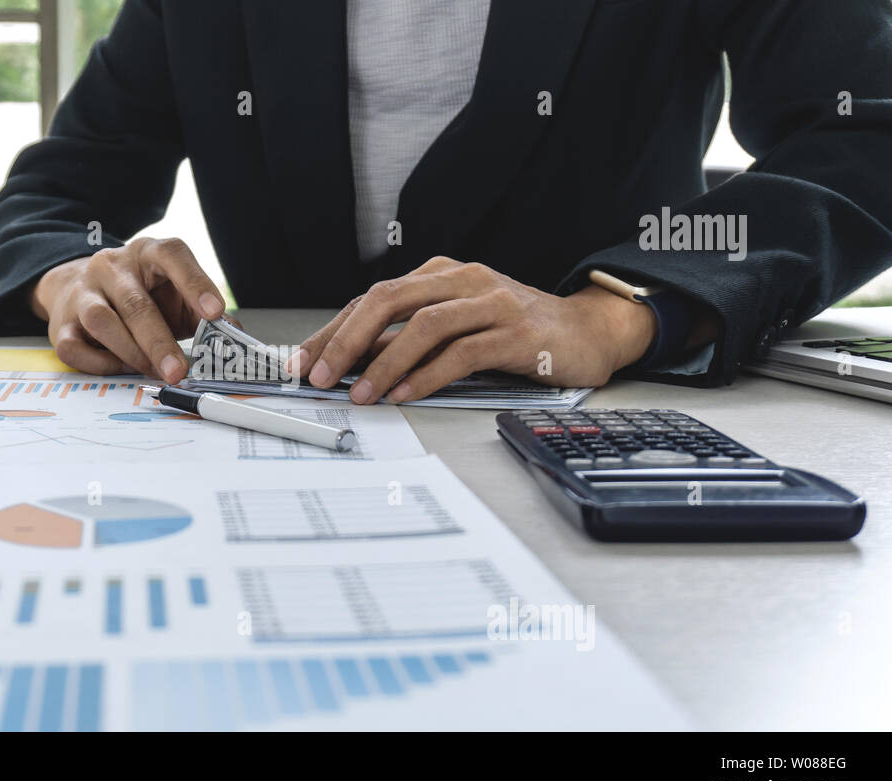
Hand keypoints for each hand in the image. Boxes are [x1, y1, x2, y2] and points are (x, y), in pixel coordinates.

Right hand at [31, 237, 224, 379]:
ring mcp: (83, 291)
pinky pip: (76, 348)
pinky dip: (101, 364)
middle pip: (135, 302)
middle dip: (160, 341)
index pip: (172, 255)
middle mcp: (112, 266)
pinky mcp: (61, 322)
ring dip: (131, 352)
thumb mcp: (175, 297)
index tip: (215, 312)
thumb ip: (202, 315)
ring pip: (102, 321)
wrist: (77, 288)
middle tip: (178, 370)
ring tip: (152, 370)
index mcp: (147, 254)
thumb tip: (233, 337)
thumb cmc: (139, 297)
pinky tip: (120, 366)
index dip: (195, 282)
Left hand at [286, 257, 657, 402]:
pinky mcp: (518, 332)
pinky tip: (406, 395)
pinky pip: (463, 352)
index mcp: (440, 274)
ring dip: (384, 363)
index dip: (334, 330)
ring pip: (424, 326)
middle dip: (347, 340)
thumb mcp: (456, 326)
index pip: (373, 298)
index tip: (303, 361)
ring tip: (360, 394)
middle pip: (389, 301)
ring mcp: (493, 302)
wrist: (588, 333)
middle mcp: (463, 280)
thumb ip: (409, 339)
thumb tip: (350, 366)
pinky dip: (428, 376)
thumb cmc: (515, 332)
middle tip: (321, 375)